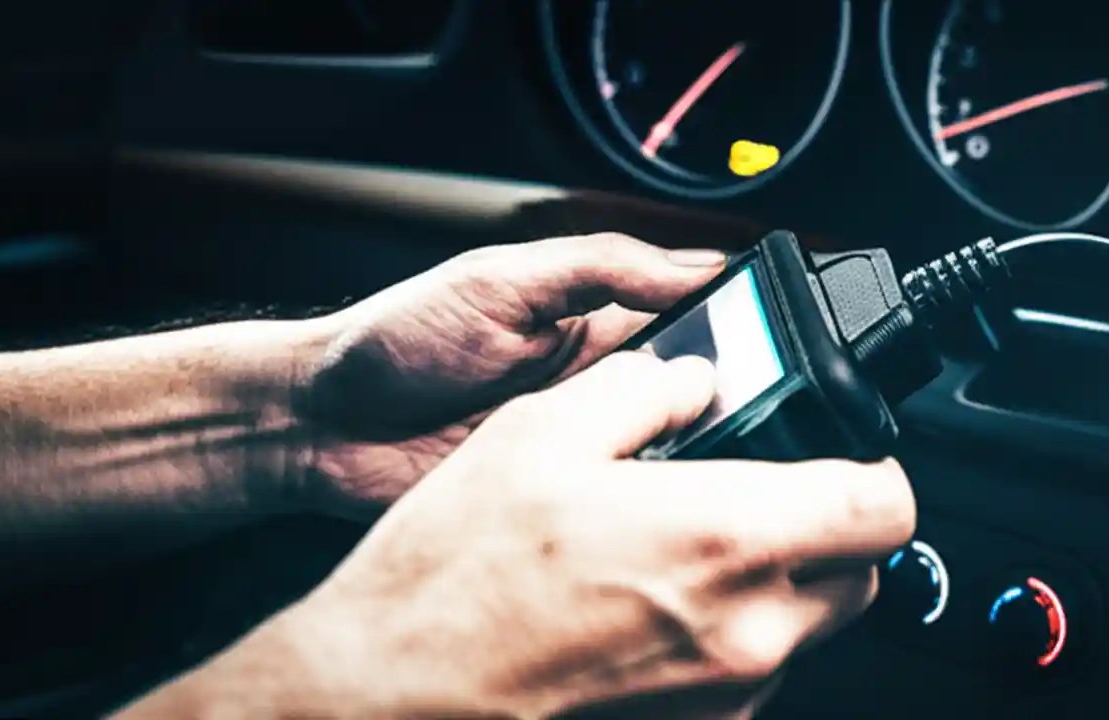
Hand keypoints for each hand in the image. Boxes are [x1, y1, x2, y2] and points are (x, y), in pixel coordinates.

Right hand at [136, 352, 915, 718]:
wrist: (398, 690)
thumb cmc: (456, 575)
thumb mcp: (540, 432)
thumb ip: (642, 390)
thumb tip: (691, 380)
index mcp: (723, 537)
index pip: (885, 504)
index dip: (870, 468)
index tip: (836, 456)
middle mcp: (746, 631)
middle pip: (860, 571)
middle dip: (821, 526)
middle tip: (747, 496)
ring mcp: (725, 698)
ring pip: (805, 626)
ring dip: (768, 583)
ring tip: (673, 554)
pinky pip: (750, 674)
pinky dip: (723, 636)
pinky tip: (644, 609)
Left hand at [291, 233, 727, 515]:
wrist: (321, 427)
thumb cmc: (396, 340)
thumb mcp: (497, 281)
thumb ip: (597, 268)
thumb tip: (696, 263)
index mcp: (592, 320)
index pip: (691, 313)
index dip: (742, 322)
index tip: (787, 333)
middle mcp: (597, 385)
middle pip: (695, 390)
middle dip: (731, 400)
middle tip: (755, 412)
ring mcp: (580, 447)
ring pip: (670, 452)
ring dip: (695, 455)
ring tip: (720, 459)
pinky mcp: (557, 500)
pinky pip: (623, 503)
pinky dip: (650, 506)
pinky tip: (668, 507)